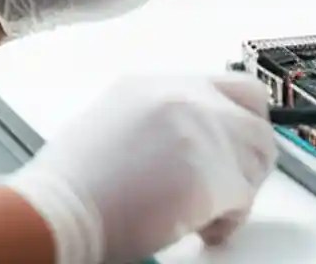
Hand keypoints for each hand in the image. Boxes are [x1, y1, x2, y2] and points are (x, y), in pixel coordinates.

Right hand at [0, 74, 276, 263]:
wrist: (59, 212)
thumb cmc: (72, 185)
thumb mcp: (113, 123)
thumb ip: (160, 122)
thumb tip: (188, 147)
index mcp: (158, 85)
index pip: (233, 89)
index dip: (243, 121)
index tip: (242, 146)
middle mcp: (185, 98)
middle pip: (256, 120)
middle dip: (250, 158)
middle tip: (232, 187)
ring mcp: (203, 131)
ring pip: (256, 160)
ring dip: (240, 191)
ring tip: (208, 214)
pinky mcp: (213, 173)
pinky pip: (244, 199)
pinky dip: (230, 221)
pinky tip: (204, 229)